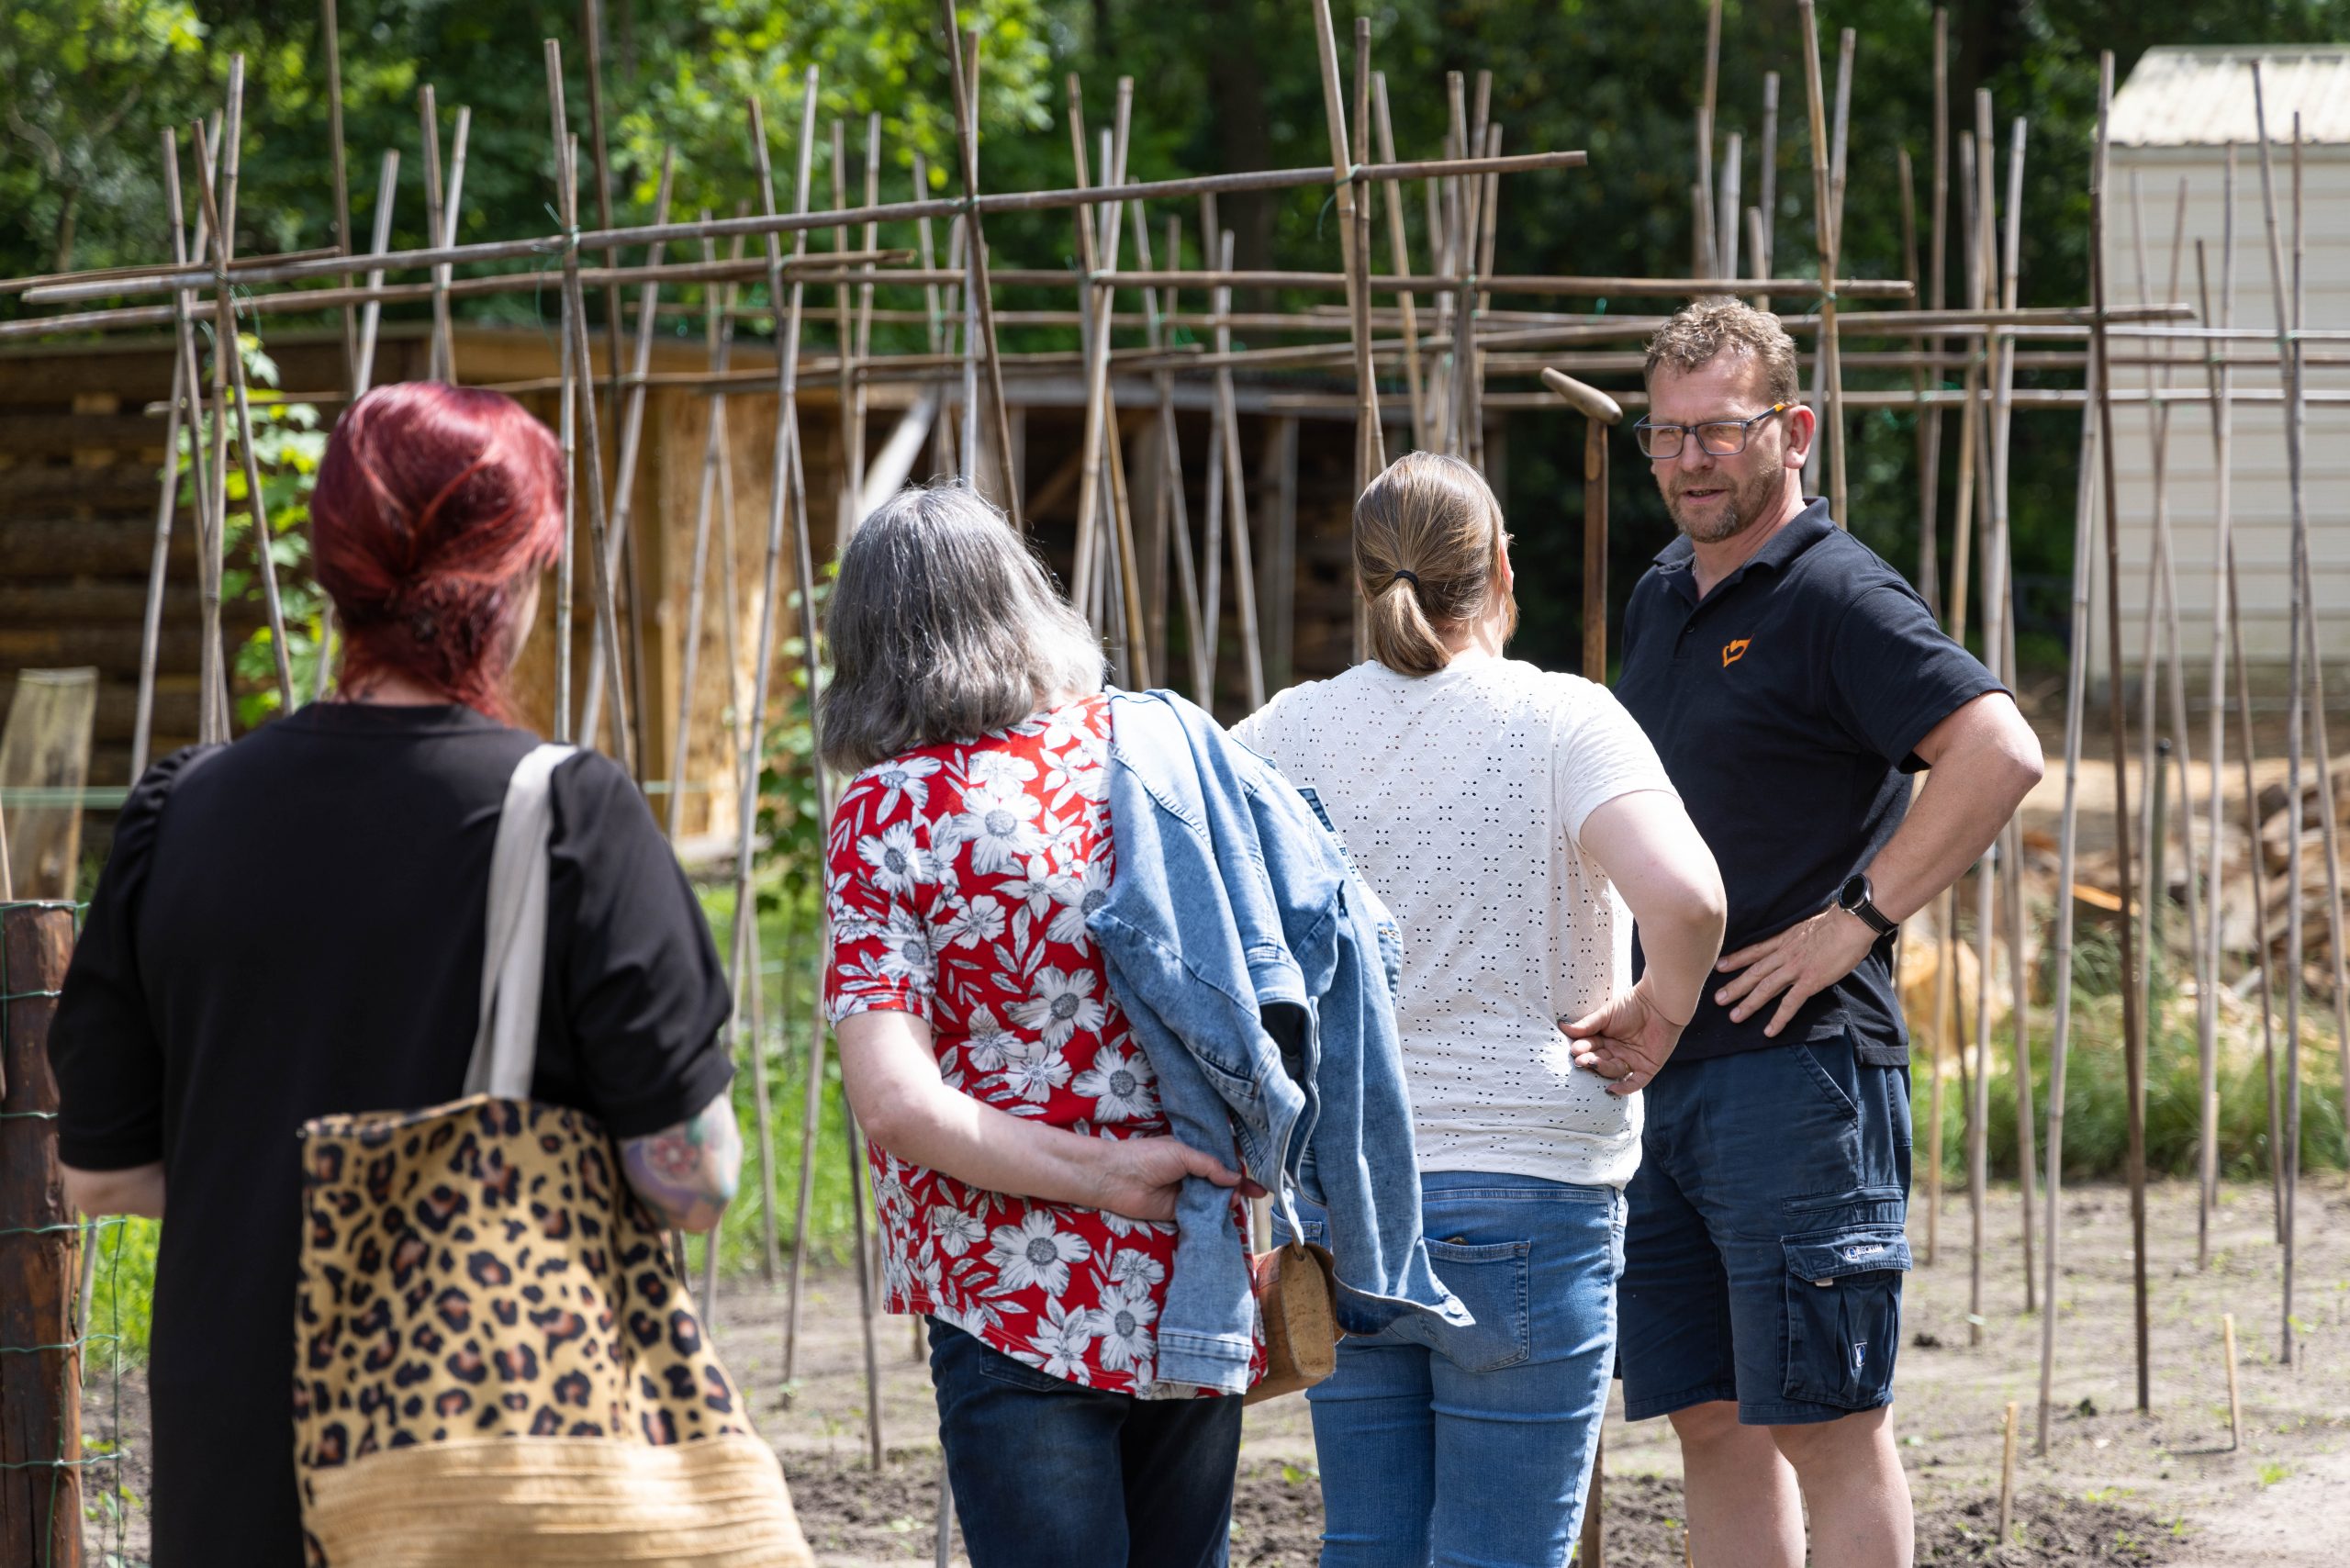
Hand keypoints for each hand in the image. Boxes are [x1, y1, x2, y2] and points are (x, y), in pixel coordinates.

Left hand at [1087, 1135, 1249, 1223]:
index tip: (1257, 1172)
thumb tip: (1235, 1178)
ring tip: (1234, 1200)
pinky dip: (1213, 1216)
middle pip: (1221, 1180)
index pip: (1221, 1158)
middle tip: (1256, 1192)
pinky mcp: (1178, 1212)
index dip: (1238, 1165)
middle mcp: (1191, 1173)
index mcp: (1192, 1152)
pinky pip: (1201, 1215)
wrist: (1116, 1178)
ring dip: (1227, 1201)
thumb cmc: (1147, 1157)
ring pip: (1213, 1199)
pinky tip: (1225, 1215)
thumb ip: (1210, 1166)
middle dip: (1238, 1185)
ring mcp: (1185, 1193)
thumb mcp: (1182, 1153)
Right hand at [1561, 977, 1686, 1097]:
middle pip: (1600, 1062)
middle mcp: (1618, 1052)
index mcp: (1607, 1040)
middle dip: (1589, 1061)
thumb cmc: (1632, 1005)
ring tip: (1592, 1062)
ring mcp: (1632, 1061)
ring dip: (1602, 1069)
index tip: (1574, 1048)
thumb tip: (1563, 1027)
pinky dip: (1624, 1088)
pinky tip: (1612, 1089)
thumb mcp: (1606, 1015)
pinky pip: (1635, 1083)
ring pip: (1614, 1071)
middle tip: (1580, 1059)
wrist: (1660, 1003)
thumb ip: (1587, 1025)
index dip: (1582, 1049)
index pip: (1591, 1048)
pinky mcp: (1647, 1068)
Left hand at [1713, 906, 1878, 1037]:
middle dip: (1735, 986)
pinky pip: (1790, 1003)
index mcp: (1785, 940)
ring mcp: (1796, 968)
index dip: (1736, 959)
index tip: (1719, 966)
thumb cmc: (1838, 922)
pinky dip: (1779, 1018)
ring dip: (1749, 1003)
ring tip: (1734, 1017)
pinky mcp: (1810, 981)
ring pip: (1765, 988)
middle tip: (1717, 999)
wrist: (1852, 922)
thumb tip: (1799, 942)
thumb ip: (1799, 938)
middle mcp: (1785, 954)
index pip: (1755, 951)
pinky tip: (1769, 1031)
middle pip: (1754, 972)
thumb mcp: (1809, 926)